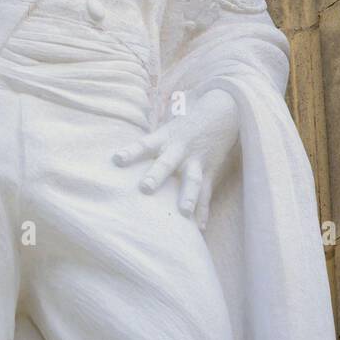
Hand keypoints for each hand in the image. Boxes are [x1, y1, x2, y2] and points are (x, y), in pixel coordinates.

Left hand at [113, 89, 238, 229]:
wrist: (222, 111)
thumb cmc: (185, 122)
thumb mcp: (166, 125)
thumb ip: (149, 142)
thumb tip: (118, 154)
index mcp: (165, 137)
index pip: (144, 144)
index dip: (131, 152)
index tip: (117, 160)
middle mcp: (179, 149)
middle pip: (166, 163)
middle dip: (156, 176)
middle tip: (145, 187)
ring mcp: (196, 161)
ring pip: (191, 179)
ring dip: (187, 195)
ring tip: (183, 212)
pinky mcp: (209, 171)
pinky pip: (206, 193)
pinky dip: (203, 210)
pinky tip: (200, 228)